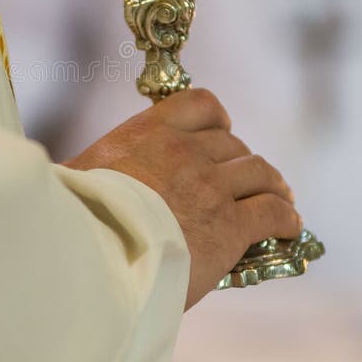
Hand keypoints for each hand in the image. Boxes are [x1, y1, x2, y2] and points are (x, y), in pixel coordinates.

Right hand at [63, 89, 301, 309]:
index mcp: (147, 133)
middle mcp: (184, 151)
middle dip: (240, 163)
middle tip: (245, 182)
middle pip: (233, 145)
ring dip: (272, 185)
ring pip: (259, 173)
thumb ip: (94, 170)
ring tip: (280, 199)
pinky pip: (272, 212)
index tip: (221, 133)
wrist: (88, 257)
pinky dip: (285, 218)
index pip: (200, 105)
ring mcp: (210, 187)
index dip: (217, 121)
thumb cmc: (71, 222)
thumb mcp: (75, 176)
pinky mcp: (229, 225)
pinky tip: (290, 226)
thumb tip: (76, 180)